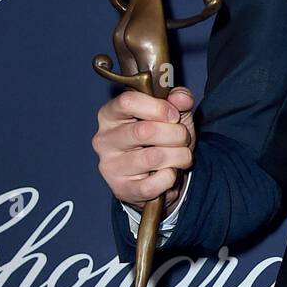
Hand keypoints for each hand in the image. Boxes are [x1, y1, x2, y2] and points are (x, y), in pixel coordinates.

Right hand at [92, 86, 195, 213]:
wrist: (159, 179)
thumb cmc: (162, 141)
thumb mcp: (172, 115)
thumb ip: (178, 100)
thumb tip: (182, 98)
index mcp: (110, 114)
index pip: (127, 101)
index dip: (159, 107)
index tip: (174, 116)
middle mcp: (104, 139)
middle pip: (144, 131)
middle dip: (176, 134)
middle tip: (182, 139)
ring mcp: (110, 166)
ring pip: (154, 157)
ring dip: (179, 156)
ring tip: (181, 156)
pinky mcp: (121, 189)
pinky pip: (155, 183)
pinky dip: (171, 177)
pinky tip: (169, 173)